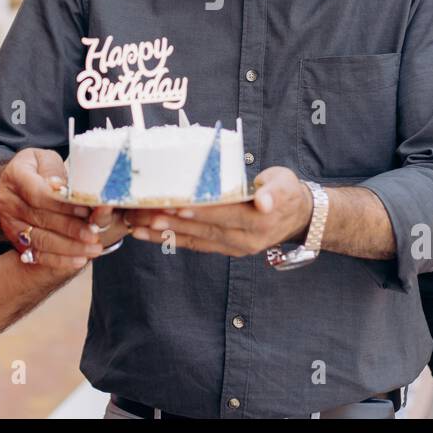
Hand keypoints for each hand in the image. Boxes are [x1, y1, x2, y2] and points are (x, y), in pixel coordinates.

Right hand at [0, 148, 127, 271]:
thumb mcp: (46, 159)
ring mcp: (8, 222)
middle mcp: (7, 200)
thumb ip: (55, 172)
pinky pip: (36, 253)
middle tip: (95, 234)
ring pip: (39, 240)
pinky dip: (58, 260)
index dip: (63, 205)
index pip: (38, 193)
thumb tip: (66, 190)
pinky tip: (78, 260)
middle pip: (40, 219)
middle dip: (71, 229)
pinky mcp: (14, 239)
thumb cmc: (39, 168)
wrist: (17, 183)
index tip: (86, 210)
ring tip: (93, 249)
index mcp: (15, 175)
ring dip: (68, 247)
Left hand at [123, 167, 312, 256]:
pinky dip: (171, 240)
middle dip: (170, 222)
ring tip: (136, 226)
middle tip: (142, 214)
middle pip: (202, 229)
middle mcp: (244, 239)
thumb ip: (273, 191)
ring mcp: (233, 247)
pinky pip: (195, 245)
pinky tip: (148, 235)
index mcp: (258, 220)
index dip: (199, 210)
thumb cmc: (286, 191)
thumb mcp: (285, 184)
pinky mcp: (225, 249)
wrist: (297, 217)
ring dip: (163, 234)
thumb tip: (264, 202)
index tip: (174, 204)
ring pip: (194, 240)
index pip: (223, 214)